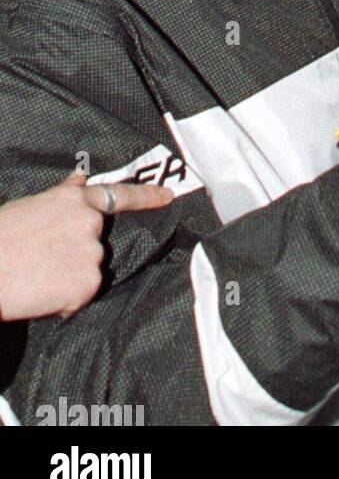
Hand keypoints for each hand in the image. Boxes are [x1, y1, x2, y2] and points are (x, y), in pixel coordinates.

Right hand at [0, 171, 173, 320]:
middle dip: (74, 253)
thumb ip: (61, 195)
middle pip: (95, 242)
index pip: (118, 194)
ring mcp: (92, 251)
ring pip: (88, 270)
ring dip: (68, 277)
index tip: (169, 196)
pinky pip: (82, 295)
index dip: (147, 195)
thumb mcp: (30, 206)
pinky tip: (40, 293)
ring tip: (36, 276)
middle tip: (41, 260)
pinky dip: (65, 300)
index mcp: (73, 199)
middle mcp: (90, 221)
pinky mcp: (89, 282)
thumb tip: (80, 177)